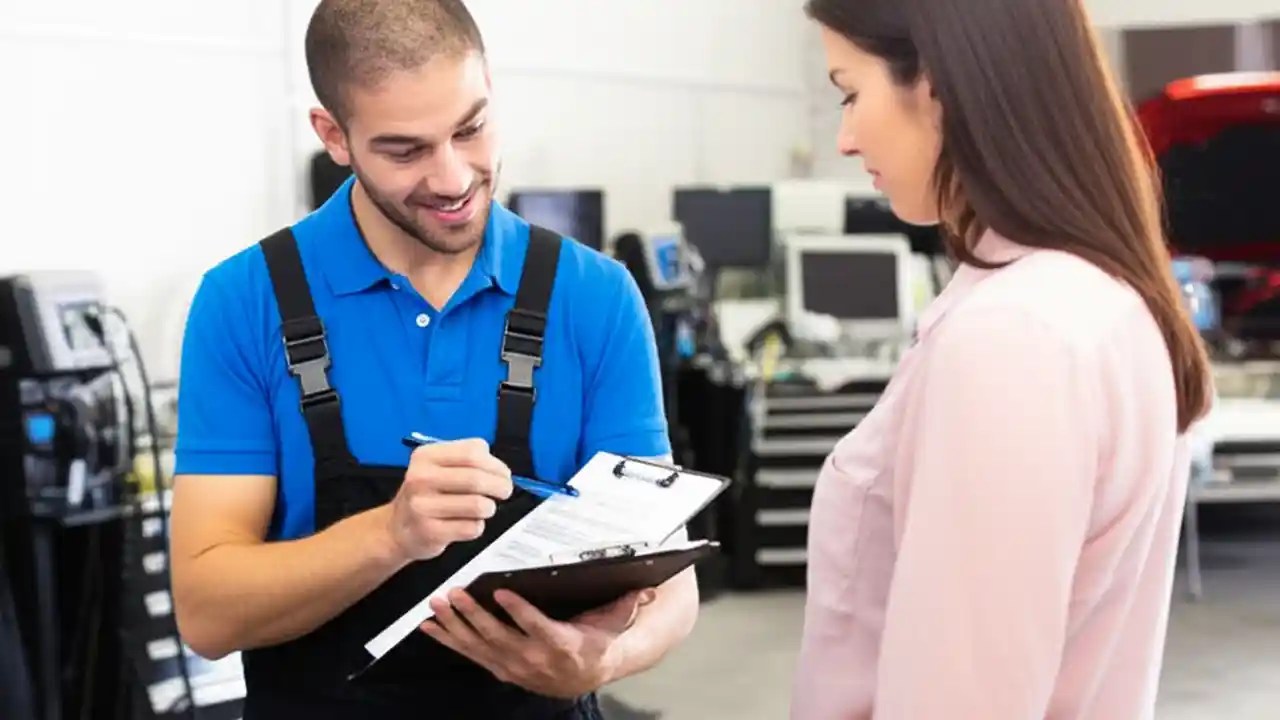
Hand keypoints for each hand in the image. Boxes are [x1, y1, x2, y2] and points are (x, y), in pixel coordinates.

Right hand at [385, 439, 513, 561]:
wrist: (397, 529)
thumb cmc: (427, 495)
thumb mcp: (438, 467)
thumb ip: (467, 460)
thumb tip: (500, 470)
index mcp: (426, 456)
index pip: (472, 453)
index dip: (495, 464)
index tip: (504, 473)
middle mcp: (420, 478)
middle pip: (476, 479)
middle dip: (500, 486)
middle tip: (505, 491)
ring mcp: (422, 506)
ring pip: (478, 505)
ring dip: (489, 508)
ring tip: (483, 508)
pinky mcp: (430, 532)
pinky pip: (471, 528)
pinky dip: (477, 526)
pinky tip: (467, 524)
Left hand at [421, 587, 657, 697]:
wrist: (587, 675)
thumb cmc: (598, 641)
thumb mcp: (616, 620)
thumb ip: (628, 604)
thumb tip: (647, 589)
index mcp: (562, 644)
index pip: (538, 627)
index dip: (520, 612)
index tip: (502, 593)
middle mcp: (535, 659)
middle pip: (500, 637)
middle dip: (475, 615)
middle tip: (456, 594)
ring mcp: (515, 666)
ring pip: (481, 646)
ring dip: (456, 626)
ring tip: (438, 606)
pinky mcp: (501, 668)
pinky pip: (471, 654)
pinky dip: (450, 640)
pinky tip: (431, 627)